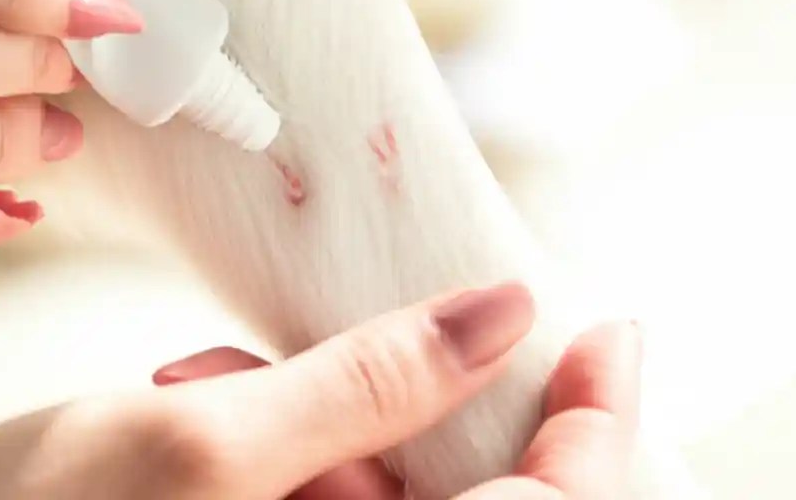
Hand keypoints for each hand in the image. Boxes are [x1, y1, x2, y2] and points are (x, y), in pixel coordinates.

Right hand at [0, 283, 642, 498]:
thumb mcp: (191, 444)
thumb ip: (363, 388)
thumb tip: (507, 314)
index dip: (599, 428)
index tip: (608, 332)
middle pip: (475, 499)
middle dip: (415, 412)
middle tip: (325, 348)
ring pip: (384, 489)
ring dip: (321, 418)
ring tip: (205, 380)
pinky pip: (314, 493)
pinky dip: (274, 439)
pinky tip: (188, 398)